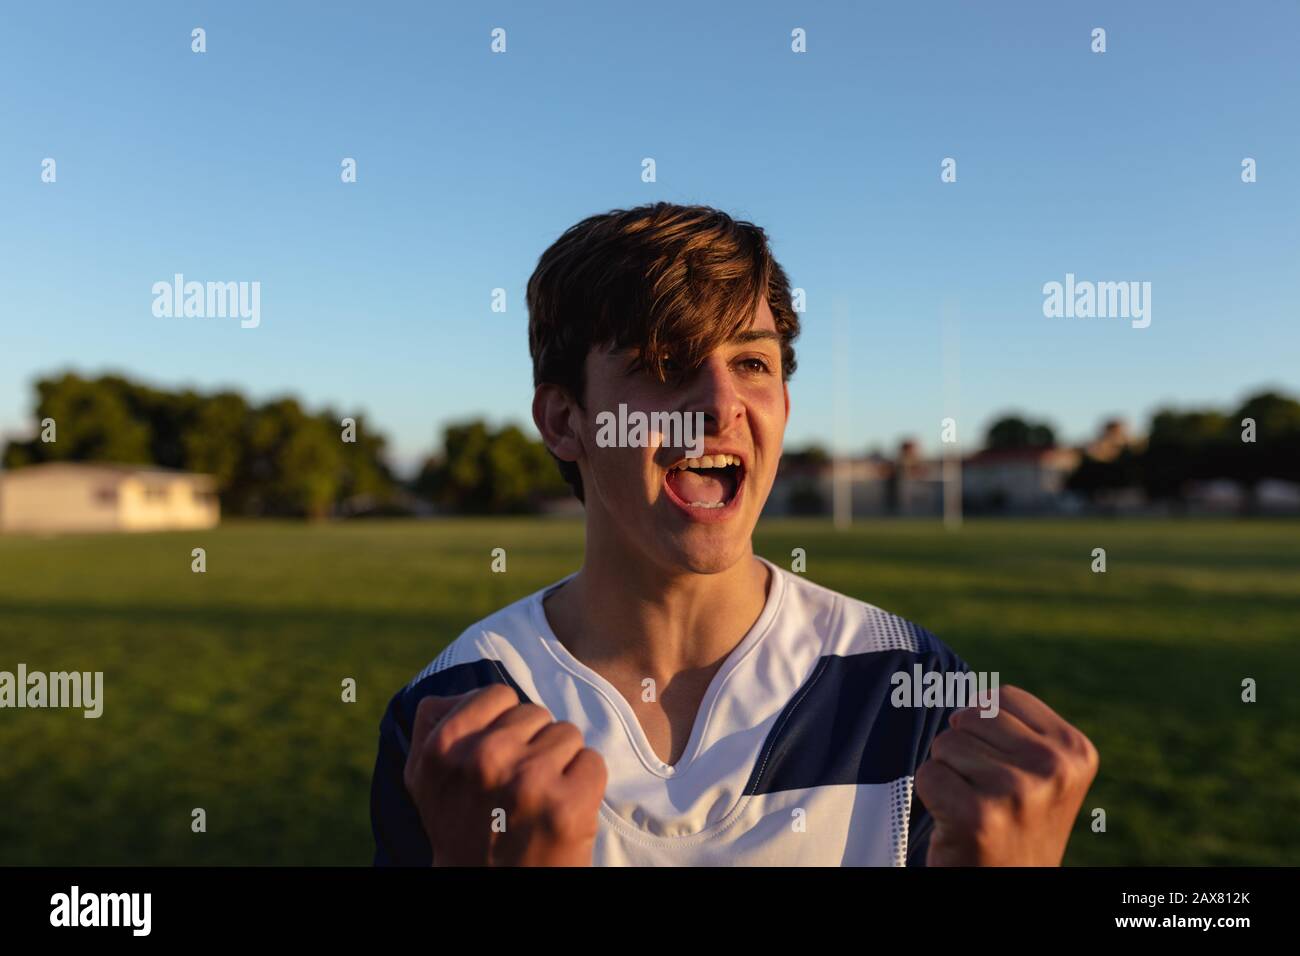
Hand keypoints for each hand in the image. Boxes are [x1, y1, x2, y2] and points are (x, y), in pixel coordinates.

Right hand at [403, 684, 607, 865]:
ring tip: (539, 800)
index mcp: (443, 747)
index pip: (498, 695)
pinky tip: (562, 810)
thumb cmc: (463, 833)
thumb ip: (434, 727)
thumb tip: (455, 692)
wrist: (489, 891)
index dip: (505, 725)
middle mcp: (483, 758)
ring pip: (567, 734)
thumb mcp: (426, 780)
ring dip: (559, 764)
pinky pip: (592, 761)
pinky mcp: (568, 804)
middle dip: (533, 745)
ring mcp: (528, 780)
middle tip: (517, 788)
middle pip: (536, 713)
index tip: (499, 758)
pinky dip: (585, 785)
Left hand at [915, 685, 1098, 865]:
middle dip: (964, 749)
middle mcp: (1054, 767)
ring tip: (974, 807)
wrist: (1012, 883)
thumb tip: (965, 694)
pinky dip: (931, 796)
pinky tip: (956, 822)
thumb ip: (1015, 726)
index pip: (1001, 697)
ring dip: (949, 774)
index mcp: (1076, 750)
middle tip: (984, 791)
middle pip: (971, 715)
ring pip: (946, 743)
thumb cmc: (1017, 821)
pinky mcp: (978, 815)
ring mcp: (1017, 791)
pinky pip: (928, 775)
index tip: (1004, 770)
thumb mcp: (1041, 770)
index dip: (986, 730)